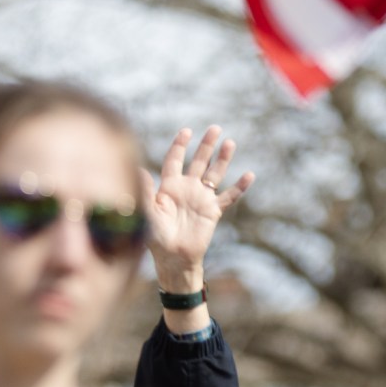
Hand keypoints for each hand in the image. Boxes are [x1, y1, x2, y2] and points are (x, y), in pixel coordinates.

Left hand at [144, 126, 253, 294]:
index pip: (174, 159)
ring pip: (215, 174)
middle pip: (198, 162)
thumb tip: (136, 170)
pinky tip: (249, 175)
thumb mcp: (146, 212)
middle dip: (206, 145)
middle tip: (215, 128)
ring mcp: (202, 199)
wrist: (172, 258)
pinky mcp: (213, 211)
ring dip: (223, 159)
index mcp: (168, 186)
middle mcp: (187, 189)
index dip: (180, 145)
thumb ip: (144, 191)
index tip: (187, 131)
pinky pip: (229, 197)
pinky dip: (239, 187)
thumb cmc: (154, 237)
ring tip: (230, 143)